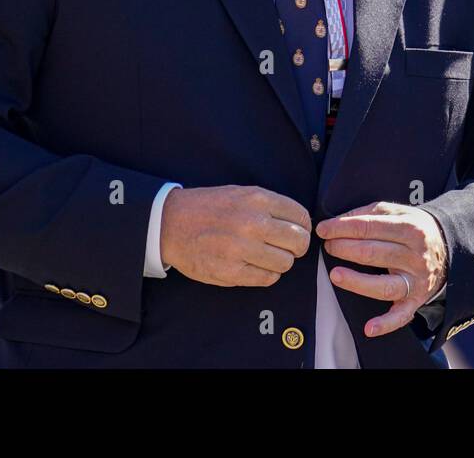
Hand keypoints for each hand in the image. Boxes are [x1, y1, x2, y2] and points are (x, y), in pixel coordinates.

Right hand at [159, 185, 310, 286]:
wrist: (170, 223)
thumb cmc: (208, 207)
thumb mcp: (240, 193)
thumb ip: (269, 205)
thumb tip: (299, 222)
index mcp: (257, 199)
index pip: (301, 216)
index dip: (303, 226)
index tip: (297, 231)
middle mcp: (252, 223)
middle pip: (299, 241)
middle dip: (297, 247)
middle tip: (287, 248)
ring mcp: (241, 249)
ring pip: (285, 263)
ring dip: (281, 262)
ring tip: (268, 256)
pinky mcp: (231, 272)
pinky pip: (267, 279)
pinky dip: (267, 275)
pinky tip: (256, 266)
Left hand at [317, 201, 447, 337]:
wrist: (449, 248)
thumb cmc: (414, 228)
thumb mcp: (398, 212)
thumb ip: (369, 213)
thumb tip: (338, 221)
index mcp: (410, 228)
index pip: (369, 227)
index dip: (342, 228)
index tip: (322, 230)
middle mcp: (414, 255)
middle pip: (373, 253)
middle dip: (344, 249)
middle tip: (328, 247)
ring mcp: (415, 280)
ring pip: (383, 285)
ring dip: (357, 282)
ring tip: (335, 274)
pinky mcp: (416, 300)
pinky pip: (401, 315)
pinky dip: (385, 324)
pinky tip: (368, 328)